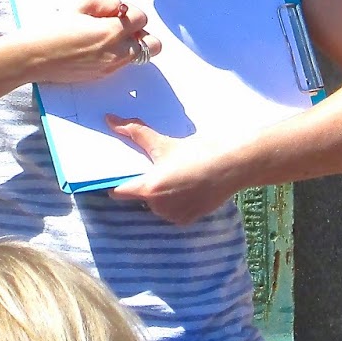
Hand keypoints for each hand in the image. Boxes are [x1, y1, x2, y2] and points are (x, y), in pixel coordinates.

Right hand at [19, 0, 160, 84]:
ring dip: (131, 47)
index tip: (118, 13)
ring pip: (138, 58)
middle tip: (123, 29)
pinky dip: (116, 57)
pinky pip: (120, 66)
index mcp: (111, 30)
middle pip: (152, 45)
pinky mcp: (100, 76)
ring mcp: (109, 66)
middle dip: (141, 34)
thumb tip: (119, 7)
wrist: (33, 57)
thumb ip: (104, 2)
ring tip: (109, 40)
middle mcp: (116, 51)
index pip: (142, 19)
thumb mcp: (77, 5)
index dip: (132, 13)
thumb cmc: (51, 29)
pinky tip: (96, 50)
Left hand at [107, 115, 245, 223]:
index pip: (119, 192)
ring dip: (161, 197)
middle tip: (158, 171)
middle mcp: (158, 207)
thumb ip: (134, 132)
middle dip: (145, 187)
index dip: (116, 184)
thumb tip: (110, 120)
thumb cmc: (197, 153)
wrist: (231, 166)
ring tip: (175, 179)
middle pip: (140, 198)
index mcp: (148, 189)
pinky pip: (172, 214)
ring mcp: (173, 216)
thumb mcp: (164, 143)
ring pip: (157, 207)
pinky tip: (186, 189)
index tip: (119, 177)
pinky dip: (175, 204)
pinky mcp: (187, 221)